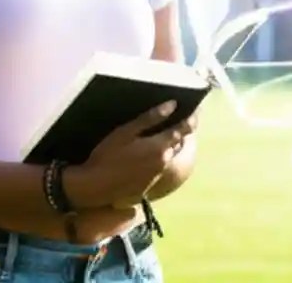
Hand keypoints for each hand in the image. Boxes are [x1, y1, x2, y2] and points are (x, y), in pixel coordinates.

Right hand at [63, 101, 193, 209]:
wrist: (94, 187)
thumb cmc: (107, 155)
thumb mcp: (126, 131)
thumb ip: (151, 118)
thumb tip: (173, 104)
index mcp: (161, 146)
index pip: (184, 129)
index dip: (192, 118)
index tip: (197, 109)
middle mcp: (164, 161)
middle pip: (178, 143)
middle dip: (179, 132)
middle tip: (175, 121)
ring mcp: (158, 175)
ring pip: (169, 156)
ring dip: (169, 146)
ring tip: (159, 137)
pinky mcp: (150, 185)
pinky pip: (159, 167)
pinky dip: (158, 159)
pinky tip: (144, 156)